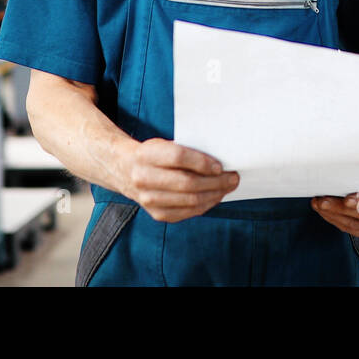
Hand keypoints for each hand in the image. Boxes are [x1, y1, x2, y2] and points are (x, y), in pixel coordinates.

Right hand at [122, 139, 238, 221]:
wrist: (125, 170)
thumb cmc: (152, 155)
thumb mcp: (163, 144)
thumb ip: (185, 152)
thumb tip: (219, 163)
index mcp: (146, 155)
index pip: (178, 158)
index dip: (202, 163)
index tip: (220, 166)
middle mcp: (144, 178)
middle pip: (187, 183)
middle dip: (216, 182)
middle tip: (233, 177)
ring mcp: (148, 199)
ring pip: (189, 200)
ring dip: (214, 194)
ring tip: (228, 187)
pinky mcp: (156, 213)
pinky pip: (187, 212)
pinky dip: (205, 205)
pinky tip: (215, 197)